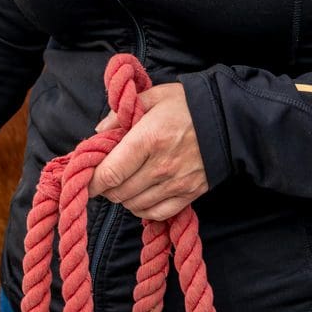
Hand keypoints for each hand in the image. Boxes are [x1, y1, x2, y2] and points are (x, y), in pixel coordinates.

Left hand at [89, 83, 208, 220]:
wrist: (229, 121)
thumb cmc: (187, 106)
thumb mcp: (153, 97)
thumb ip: (121, 113)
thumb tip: (100, 132)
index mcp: (148, 139)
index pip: (110, 173)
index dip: (91, 181)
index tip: (82, 180)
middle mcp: (160, 166)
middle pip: (119, 193)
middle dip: (104, 188)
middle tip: (103, 177)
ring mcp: (176, 184)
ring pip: (134, 205)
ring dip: (122, 198)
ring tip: (122, 184)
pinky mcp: (189, 195)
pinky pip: (156, 213)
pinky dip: (142, 209)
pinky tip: (140, 196)